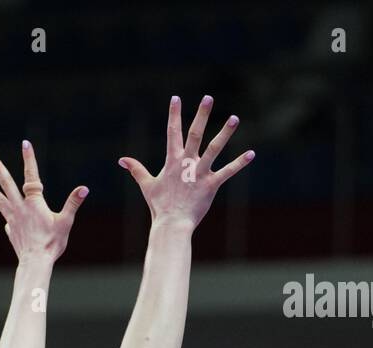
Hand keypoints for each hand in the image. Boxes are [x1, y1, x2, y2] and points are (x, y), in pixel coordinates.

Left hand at [0, 141, 87, 261]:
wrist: (35, 262)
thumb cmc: (52, 243)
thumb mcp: (65, 221)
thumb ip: (73, 203)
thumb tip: (84, 188)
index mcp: (34, 202)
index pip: (31, 175)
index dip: (29, 159)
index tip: (25, 144)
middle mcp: (19, 207)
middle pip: (6, 183)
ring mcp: (12, 218)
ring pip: (0, 200)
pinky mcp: (10, 230)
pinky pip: (7, 219)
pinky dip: (7, 215)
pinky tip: (8, 219)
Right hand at [118, 95, 253, 230]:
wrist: (171, 224)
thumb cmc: (159, 206)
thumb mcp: (146, 185)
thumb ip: (136, 170)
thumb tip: (121, 160)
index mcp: (172, 162)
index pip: (172, 133)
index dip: (174, 115)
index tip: (176, 98)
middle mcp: (186, 163)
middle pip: (195, 134)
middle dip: (201, 115)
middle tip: (208, 98)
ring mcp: (200, 173)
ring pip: (214, 148)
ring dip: (225, 133)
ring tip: (234, 118)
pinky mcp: (211, 185)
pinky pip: (227, 172)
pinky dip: (239, 163)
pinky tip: (251, 153)